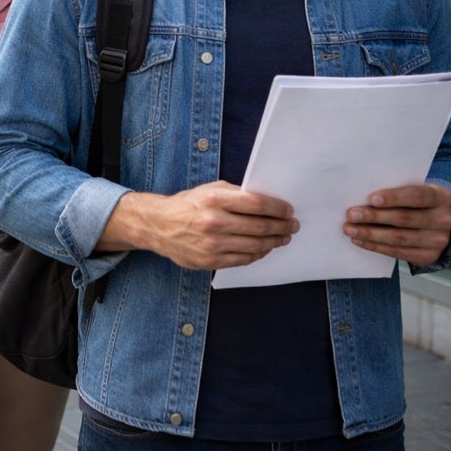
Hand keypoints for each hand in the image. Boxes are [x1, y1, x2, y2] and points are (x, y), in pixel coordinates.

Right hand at [140, 180, 297, 269]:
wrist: (158, 225)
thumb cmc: (187, 205)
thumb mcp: (208, 190)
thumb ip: (235, 194)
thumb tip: (266, 202)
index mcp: (214, 199)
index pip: (256, 204)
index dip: (277, 208)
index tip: (288, 210)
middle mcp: (213, 222)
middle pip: (259, 226)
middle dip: (281, 226)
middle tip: (292, 226)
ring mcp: (212, 244)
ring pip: (254, 245)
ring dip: (274, 242)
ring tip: (283, 238)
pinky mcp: (210, 260)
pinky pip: (243, 259)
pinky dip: (258, 254)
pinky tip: (265, 248)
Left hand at [344, 183, 450, 266]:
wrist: (440, 222)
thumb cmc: (420, 202)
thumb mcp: (417, 191)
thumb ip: (398, 191)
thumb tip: (363, 197)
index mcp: (441, 197)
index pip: (417, 196)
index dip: (394, 197)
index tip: (371, 199)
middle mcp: (443, 220)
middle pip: (404, 218)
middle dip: (374, 217)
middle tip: (351, 215)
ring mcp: (437, 241)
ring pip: (398, 238)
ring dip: (370, 234)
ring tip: (350, 229)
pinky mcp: (427, 256)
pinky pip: (397, 252)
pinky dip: (375, 246)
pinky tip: (359, 240)